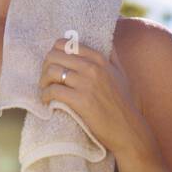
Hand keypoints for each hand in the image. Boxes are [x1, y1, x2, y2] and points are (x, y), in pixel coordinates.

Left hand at [38, 36, 146, 158]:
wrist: (127, 129)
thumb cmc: (123, 103)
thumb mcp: (120, 73)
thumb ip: (111, 55)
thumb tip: (104, 41)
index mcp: (99, 58)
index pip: (65, 43)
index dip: (54, 53)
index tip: (53, 64)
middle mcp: (92, 67)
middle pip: (54, 55)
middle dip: (45, 67)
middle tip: (46, 79)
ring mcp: (87, 83)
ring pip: (52, 71)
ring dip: (44, 81)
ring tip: (45, 90)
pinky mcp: (81, 100)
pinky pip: (54, 91)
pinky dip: (46, 96)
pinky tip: (47, 101)